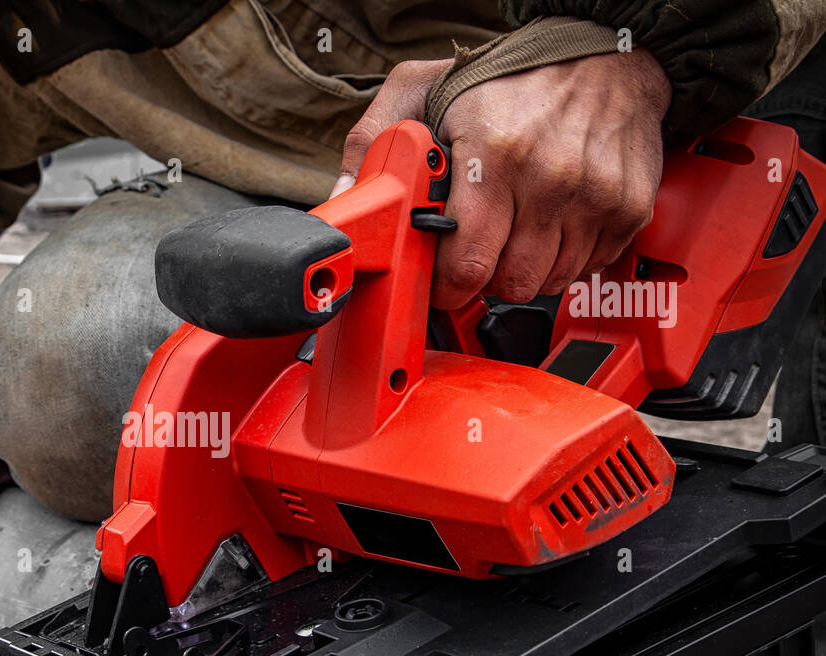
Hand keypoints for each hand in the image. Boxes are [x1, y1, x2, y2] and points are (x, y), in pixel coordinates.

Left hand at [334, 50, 671, 307]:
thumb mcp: (422, 90)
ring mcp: (596, 197)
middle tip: (473, 254)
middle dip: (481, 281)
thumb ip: (373, 143)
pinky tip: (549, 227)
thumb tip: (346, 201)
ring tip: (511, 236)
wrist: (606, 51)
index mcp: (495, 155)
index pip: (466, 265)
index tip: (436, 278)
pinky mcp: (629, 207)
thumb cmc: (511, 76)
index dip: (443, 284)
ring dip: (523, 272)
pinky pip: (588, 267)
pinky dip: (565, 260)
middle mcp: (551, 179)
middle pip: (508, 284)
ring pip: (548, 283)